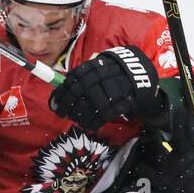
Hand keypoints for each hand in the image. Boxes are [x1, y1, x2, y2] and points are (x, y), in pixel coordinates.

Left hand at [49, 45, 166, 131]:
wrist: (138, 73)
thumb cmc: (113, 71)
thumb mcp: (97, 66)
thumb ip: (81, 76)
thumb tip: (59, 91)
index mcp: (90, 68)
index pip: (69, 82)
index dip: (60, 95)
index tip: (55, 104)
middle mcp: (97, 79)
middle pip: (75, 96)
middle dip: (66, 107)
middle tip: (63, 114)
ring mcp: (106, 92)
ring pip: (86, 108)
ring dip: (77, 117)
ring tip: (76, 120)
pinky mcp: (116, 104)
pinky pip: (99, 117)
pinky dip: (91, 123)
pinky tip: (88, 125)